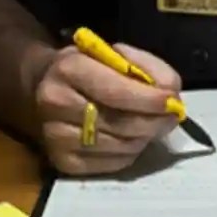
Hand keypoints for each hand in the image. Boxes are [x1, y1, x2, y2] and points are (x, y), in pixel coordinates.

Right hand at [31, 43, 182, 174]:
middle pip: (122, 124)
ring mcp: (56, 136)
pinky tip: (132, 138)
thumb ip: (146, 66)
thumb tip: (171, 92)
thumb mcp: (114, 53)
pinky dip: (132, 152)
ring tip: (151, 125)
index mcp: (70, 69)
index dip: (150, 100)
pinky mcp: (63, 162)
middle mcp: (57, 103)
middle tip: (173, 116)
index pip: (117, 91)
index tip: (173, 101)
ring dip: (146, 137)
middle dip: (156, 121)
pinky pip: (114, 163)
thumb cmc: (88, 68)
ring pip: (122, 146)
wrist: (43, 89)